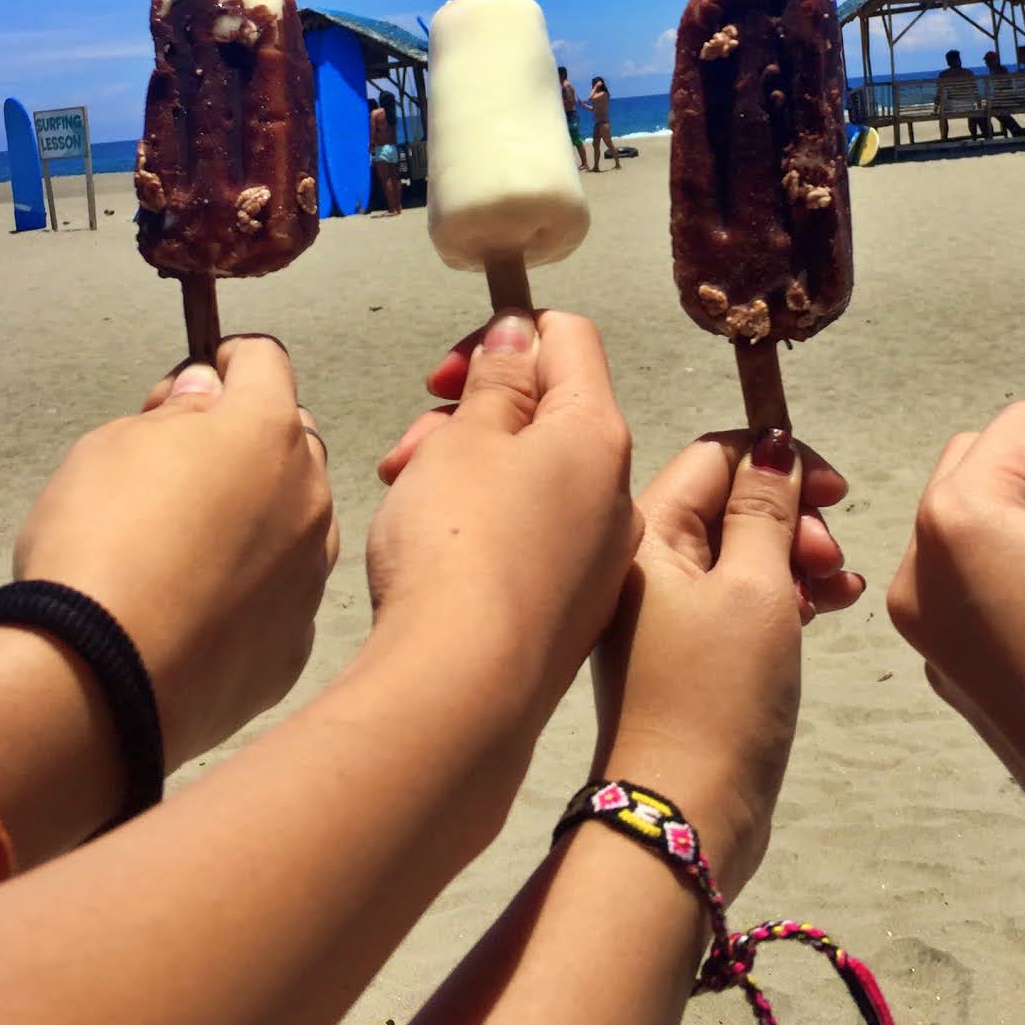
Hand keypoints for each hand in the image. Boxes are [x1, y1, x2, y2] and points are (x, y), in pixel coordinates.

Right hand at [14, 336, 335, 769]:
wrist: (98, 679)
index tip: (199, 378)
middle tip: (183, 467)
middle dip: (247, 441)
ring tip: (190, 546)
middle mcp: (308, 495)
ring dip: (259, 518)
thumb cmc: (97, 546)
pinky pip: (283, 597)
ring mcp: (310, 573)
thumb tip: (201, 399)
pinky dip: (253, 592)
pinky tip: (200, 609)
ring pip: (298, 521)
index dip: (228, 361)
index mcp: (265, 431)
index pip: (265, 361)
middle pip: (292, 442)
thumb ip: (172, 414)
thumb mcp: (110, 446)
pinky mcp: (295, 642)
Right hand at [369, 311, 639, 727]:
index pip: (570, 338)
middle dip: (472, 416)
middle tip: (412, 450)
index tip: (445, 377)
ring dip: (468, 470)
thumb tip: (524, 333)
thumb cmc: (458, 545)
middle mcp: (617, 494)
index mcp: (599, 434)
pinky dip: (486, 528)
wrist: (463, 690)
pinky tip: (435, 555)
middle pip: (548, 415)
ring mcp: (599, 559)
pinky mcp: (572, 612)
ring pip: (534, 480)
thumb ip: (499, 377)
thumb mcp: (466, 437)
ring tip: (407, 501)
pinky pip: (534, 540)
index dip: (503, 337)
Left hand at [589, 429, 866, 897]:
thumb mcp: (756, 589)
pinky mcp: (689, 656)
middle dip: (793, 515)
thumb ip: (767, 510)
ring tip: (841, 588)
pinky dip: (786, 595)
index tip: (837, 492)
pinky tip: (830, 607)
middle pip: (730, 502)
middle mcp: (648, 565)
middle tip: (833, 556)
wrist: (683, 817)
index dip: (780, 462)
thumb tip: (773, 443)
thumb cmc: (718, 695)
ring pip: (743, 552)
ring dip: (798, 556)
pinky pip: (741, 599)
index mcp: (649, 534)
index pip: (716, 457)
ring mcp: (666, 614)